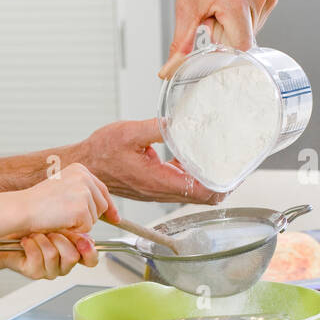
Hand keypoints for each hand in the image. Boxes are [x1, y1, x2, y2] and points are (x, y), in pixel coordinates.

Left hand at [0, 231, 98, 280]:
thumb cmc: (32, 229)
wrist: (8, 236)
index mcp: (72, 255)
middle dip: (60, 238)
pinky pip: (37, 257)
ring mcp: (48, 271)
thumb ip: (75, 232)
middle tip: (50, 230)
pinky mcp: (34, 272)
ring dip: (43, 239)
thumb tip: (87, 237)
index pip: (91, 261)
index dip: (89, 252)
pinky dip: (31, 244)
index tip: (83, 240)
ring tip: (35, 234)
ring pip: (53, 254)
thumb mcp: (58, 225)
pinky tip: (27, 241)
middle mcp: (62, 266)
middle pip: (72, 256)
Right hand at [21, 162, 118, 238]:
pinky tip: (60, 221)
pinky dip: (74, 230)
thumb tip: (104, 206)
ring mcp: (84, 192)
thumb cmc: (36, 203)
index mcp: (79, 169)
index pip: (102, 190)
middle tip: (67, 217)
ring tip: (60, 216)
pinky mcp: (81, 209)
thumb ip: (82, 192)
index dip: (109, 206)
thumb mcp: (62, 189)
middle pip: (102, 205)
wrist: (22, 209)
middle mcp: (84, 177)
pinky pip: (87, 227)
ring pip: (95, 217)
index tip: (115, 218)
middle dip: (90, 216)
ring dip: (80, 223)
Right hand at [76, 119, 223, 204]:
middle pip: (203, 197)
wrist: (84, 166)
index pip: (202, 192)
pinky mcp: (152, 187)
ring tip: (219, 161)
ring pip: (192, 194)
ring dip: (208, 181)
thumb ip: (157, 127)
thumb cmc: (101, 152)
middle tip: (234, 166)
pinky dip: (191, 177)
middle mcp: (160, 190)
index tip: (235, 172)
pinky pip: (179, 187)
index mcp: (158, 180)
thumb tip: (179, 121)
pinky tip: (192, 159)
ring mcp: (157, 191)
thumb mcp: (129, 132)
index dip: (223, 186)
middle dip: (222, 185)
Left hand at [159, 0, 277, 79]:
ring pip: (250, 31)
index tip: (215, 53)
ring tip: (221, 4)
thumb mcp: (184, 9)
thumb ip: (180, 46)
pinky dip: (242, 16)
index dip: (226, 54)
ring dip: (233, 26)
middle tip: (210, 15)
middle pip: (243, 39)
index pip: (241, 48)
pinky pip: (256, 19)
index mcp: (237, 0)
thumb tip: (169, 72)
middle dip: (224, 35)